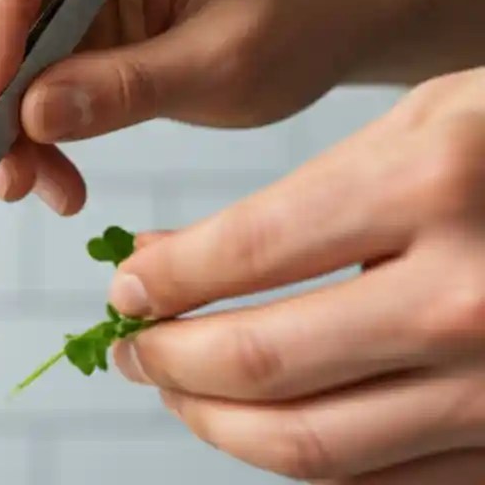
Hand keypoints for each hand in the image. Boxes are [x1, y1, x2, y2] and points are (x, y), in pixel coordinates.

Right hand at [0, 0, 403, 213]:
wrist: (334, 17)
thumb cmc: (302, 14)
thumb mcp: (226, 61)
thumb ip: (127, 87)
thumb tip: (30, 116)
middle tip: (2, 164)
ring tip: (32, 183)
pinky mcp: (62, 15)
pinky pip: (11, 70)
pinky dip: (18, 127)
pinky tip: (49, 174)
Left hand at [108, 67, 484, 482]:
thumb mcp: (419, 127)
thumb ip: (288, 200)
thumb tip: (163, 260)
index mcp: (433, 186)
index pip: (242, 257)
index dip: (160, 282)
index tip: (124, 287)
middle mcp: (467, 297)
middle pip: (260, 363)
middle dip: (167, 360)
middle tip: (131, 346)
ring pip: (309, 445)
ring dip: (214, 422)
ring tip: (176, 388)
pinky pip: (375, 480)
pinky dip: (297, 458)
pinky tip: (261, 420)